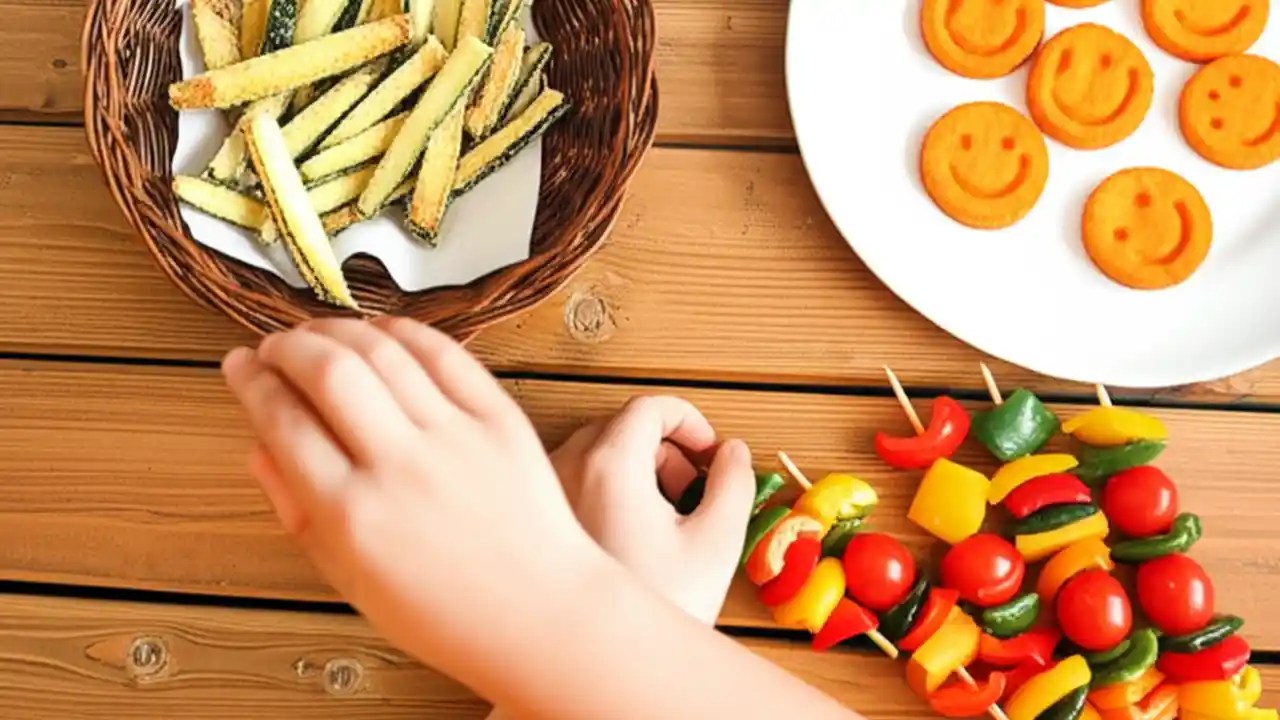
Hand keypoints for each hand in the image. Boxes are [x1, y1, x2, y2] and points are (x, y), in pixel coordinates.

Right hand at [220, 318, 601, 675]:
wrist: (540, 614)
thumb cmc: (442, 611)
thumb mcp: (349, 580)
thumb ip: (297, 512)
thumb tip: (258, 446)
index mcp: (352, 516)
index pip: (283, 423)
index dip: (250, 384)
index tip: (237, 367)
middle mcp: (400, 468)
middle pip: (328, 371)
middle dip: (286, 346)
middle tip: (272, 347)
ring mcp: (455, 438)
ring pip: (383, 351)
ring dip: (338, 330)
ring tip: (317, 334)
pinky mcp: (501, 420)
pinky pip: (446, 355)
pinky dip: (405, 331)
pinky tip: (381, 331)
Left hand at [551, 396, 755, 624]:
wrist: (599, 667)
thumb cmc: (655, 611)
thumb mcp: (717, 542)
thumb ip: (734, 482)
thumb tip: (732, 453)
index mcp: (609, 464)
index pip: (650, 406)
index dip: (691, 421)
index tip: (710, 452)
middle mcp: (565, 469)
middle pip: (623, 427)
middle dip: (666, 452)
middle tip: (693, 495)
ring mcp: (544, 496)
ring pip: (596, 454)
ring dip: (638, 471)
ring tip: (662, 522)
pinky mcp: (536, 523)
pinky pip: (572, 482)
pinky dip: (606, 490)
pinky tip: (628, 537)